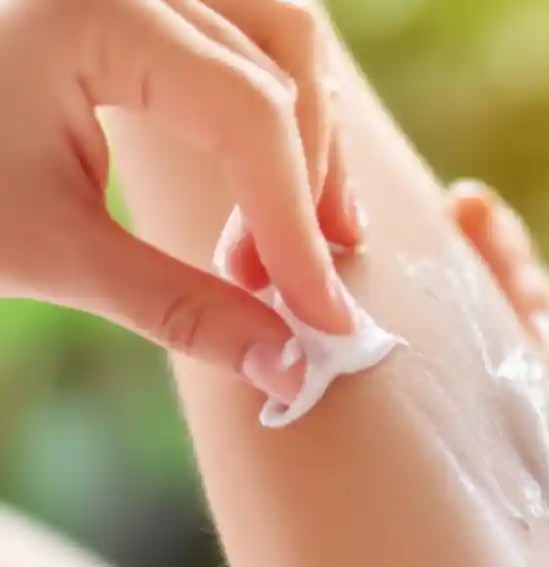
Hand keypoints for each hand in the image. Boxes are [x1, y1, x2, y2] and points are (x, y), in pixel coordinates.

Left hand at [0, 0, 359, 399]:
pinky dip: (273, 113)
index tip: (320, 317)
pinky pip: (243, 38)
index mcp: (94, 12)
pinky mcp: (136, 6)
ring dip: (305, 140)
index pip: (250, 115)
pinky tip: (264, 187)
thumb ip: (180, 309)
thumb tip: (288, 369)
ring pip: (278, 37)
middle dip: (307, 181)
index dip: (295, 224)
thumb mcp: (47, 252)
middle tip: (296, 288)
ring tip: (295, 239)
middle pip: (282, 60)